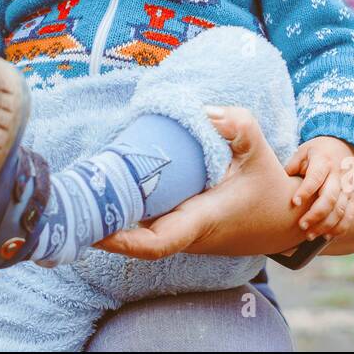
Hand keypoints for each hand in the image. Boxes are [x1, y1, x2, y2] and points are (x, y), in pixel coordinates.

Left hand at [95, 107, 309, 259]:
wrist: (283, 223)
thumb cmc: (269, 190)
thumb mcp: (260, 152)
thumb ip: (239, 127)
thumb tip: (207, 111)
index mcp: (200, 220)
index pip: (157, 243)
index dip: (123, 241)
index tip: (96, 230)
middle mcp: (185, 232)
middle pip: (134, 239)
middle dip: (101, 225)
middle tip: (70, 200)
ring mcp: (181, 232)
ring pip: (137, 231)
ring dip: (109, 216)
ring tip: (79, 189)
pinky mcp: (180, 226)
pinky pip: (146, 223)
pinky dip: (125, 209)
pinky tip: (105, 186)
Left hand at [285, 136, 353, 238]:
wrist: (341, 146)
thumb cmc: (315, 153)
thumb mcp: (302, 153)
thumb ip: (291, 168)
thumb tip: (276, 184)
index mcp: (323, 161)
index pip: (315, 177)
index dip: (305, 191)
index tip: (295, 202)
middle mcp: (338, 175)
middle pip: (330, 197)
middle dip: (316, 214)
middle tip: (301, 225)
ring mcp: (347, 187)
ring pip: (341, 209)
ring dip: (326, 225)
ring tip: (310, 235)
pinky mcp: (351, 196)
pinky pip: (350, 214)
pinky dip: (340, 227)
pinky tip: (327, 236)